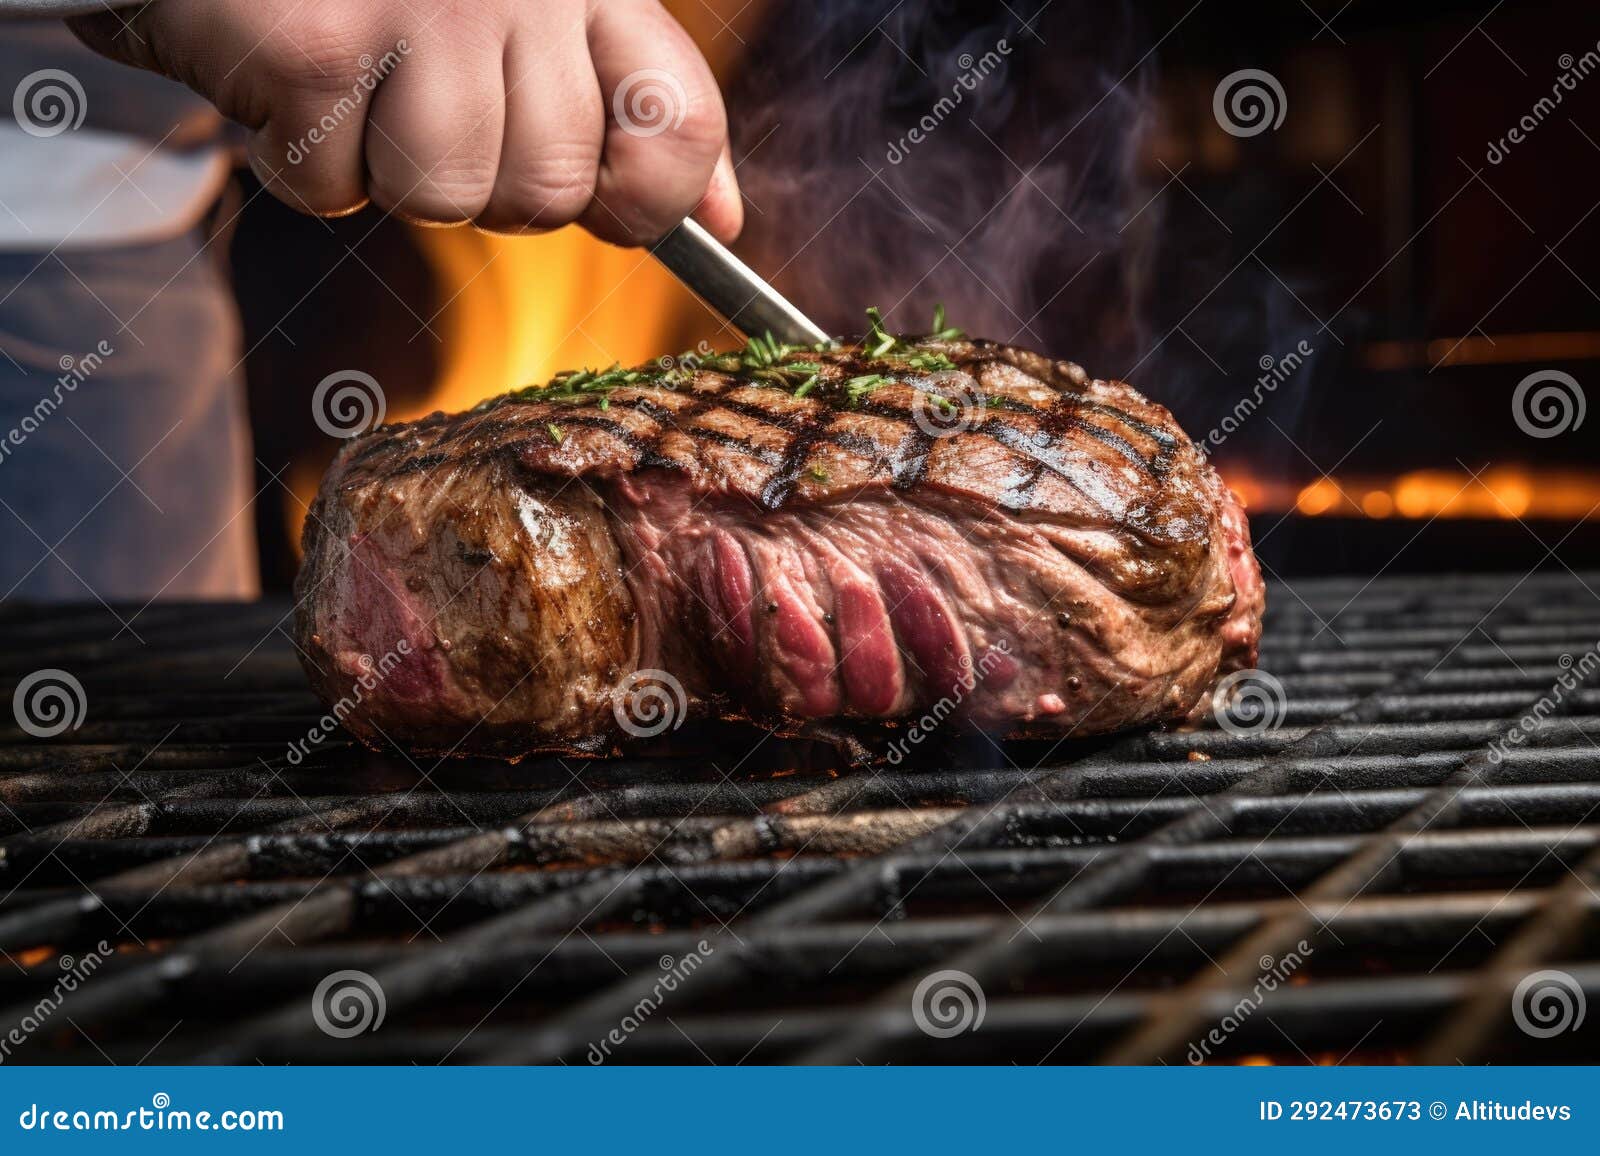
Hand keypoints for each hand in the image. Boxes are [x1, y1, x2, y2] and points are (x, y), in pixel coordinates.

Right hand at [68, 0, 741, 243]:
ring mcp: (417, 10)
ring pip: (447, 198)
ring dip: (392, 175)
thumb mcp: (555, 31)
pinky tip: (301, 84)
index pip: (680, 130)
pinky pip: (336, 190)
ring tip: (366, 92)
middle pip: (551, 190)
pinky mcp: (314, 46)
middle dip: (491, 188)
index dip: (648, 200)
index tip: (604, 199)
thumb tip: (723, 220)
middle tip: (437, 110)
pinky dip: (304, 163)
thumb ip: (645, 119)